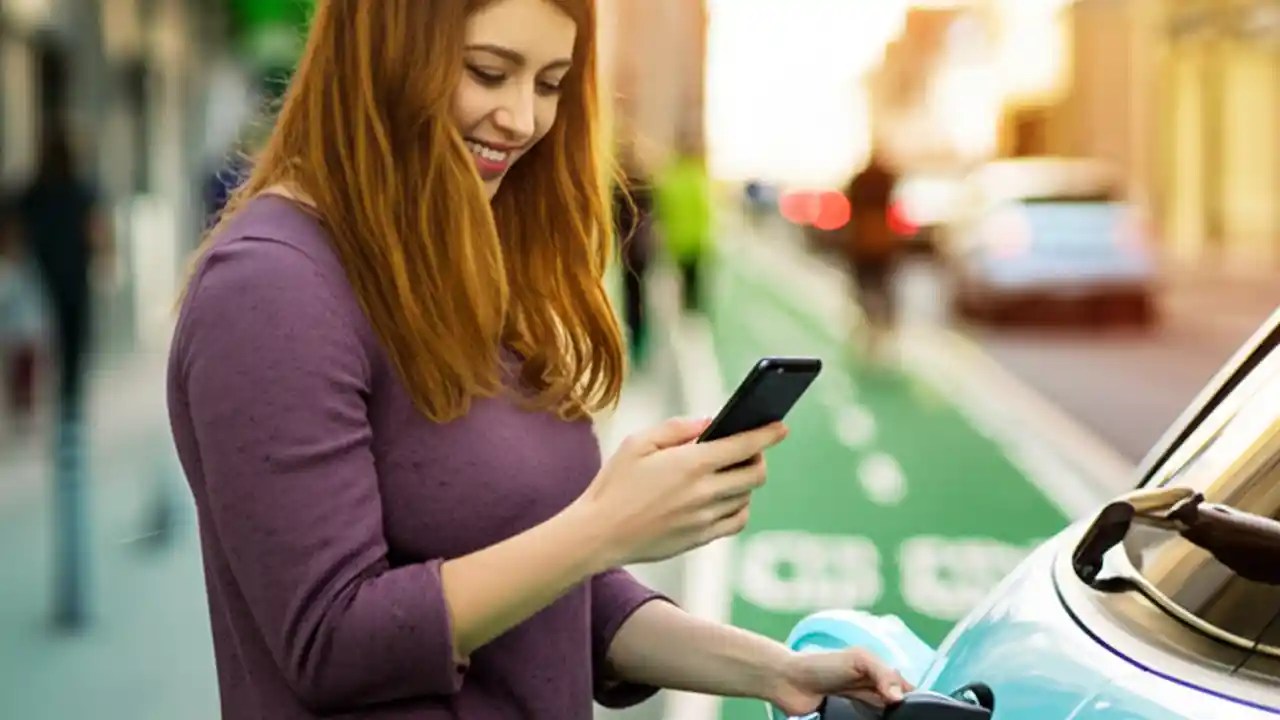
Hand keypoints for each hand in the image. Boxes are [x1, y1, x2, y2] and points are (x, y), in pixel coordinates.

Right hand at [577, 417, 787, 566]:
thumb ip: (677, 428)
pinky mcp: (701, 539)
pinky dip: (739, 507)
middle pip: (755, 473)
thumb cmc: (614, 484)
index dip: (768, 433)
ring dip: (744, 481)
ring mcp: (705, 519)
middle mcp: (704, 493)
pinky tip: (726, 498)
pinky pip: (736, 521)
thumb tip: (710, 422)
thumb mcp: (638, 443)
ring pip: (746, 497)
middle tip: (747, 449)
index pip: (745, 445)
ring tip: (729, 472)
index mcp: (691, 463)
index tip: (781, 426)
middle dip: (758, 457)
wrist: (598, 534)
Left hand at [770, 649, 911, 716]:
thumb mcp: (858, 660)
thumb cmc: (823, 664)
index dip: (913, 700)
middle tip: (895, 716)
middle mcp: (873, 695)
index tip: (917, 709)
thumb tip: (899, 697)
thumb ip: (883, 674)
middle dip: (899, 714)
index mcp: (879, 676)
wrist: (790, 682)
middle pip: (895, 709)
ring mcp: (861, 711)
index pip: (906, 691)